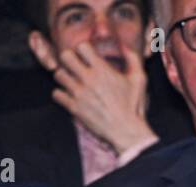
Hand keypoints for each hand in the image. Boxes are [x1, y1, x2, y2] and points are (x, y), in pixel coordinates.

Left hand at [39, 43, 154, 154]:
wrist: (127, 131)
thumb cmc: (134, 106)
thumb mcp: (139, 80)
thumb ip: (133, 59)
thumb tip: (124, 46)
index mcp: (103, 70)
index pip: (82, 46)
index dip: (84, 50)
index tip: (88, 57)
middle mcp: (88, 79)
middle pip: (64, 56)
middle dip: (69, 59)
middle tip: (76, 66)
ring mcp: (79, 93)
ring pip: (58, 74)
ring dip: (65, 77)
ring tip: (73, 82)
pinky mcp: (74, 107)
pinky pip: (56, 94)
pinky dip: (62, 94)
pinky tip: (71, 96)